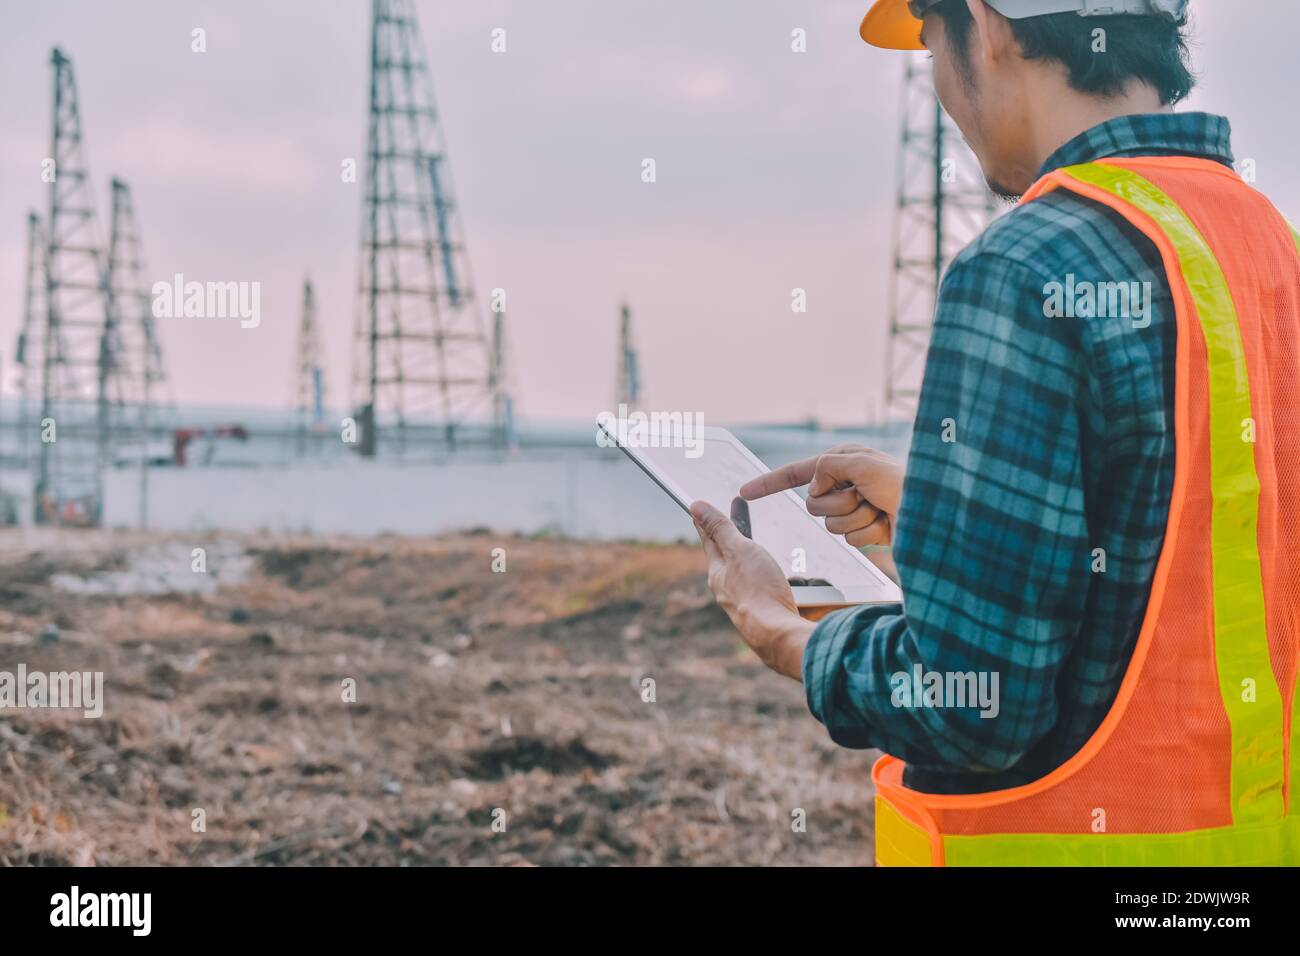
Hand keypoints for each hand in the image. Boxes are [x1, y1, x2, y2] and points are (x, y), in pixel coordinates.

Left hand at [690, 500, 813, 680]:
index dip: (706, 521)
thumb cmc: (759, 591)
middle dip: (725, 538)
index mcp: (717, 572)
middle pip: (723, 557)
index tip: (699, 509)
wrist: (778, 635)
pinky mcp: (761, 613)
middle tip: (726, 522)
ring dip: (742, 558)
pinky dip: (756, 575)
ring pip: (739, 574)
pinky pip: (755, 588)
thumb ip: (721, 528)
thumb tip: (696, 507)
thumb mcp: (739, 550)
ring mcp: (743, 603)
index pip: (709, 540)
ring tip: (747, 548)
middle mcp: (726, 589)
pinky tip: (765, 578)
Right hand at [739, 443, 903, 548]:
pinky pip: (847, 538)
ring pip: (829, 523)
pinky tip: (886, 525)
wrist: (936, 517)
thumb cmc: (905, 485)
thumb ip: (828, 467)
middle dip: (837, 504)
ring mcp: (856, 508)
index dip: (770, 482)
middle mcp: (847, 482)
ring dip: (855, 520)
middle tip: (865, 498)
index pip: (798, 471)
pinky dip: (866, 533)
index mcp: (844, 460)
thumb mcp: (862, 463)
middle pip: (813, 503)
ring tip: (880, 511)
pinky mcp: (865, 529)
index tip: (745, 491)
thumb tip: (815, 487)